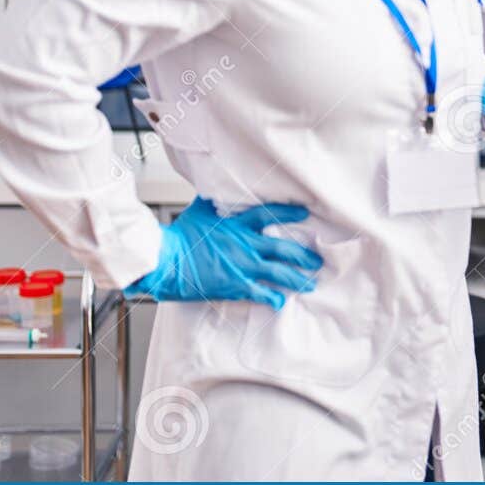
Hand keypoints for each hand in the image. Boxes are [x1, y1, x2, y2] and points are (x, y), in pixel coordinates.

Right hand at [124, 197, 323, 308]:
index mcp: (237, 224)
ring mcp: (242, 266)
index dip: (288, 214)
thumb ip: (214, 199)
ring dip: (297, 279)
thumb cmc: (179, 236)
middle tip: (317, 261)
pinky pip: (260, 293)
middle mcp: (245, 245)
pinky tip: (281, 302)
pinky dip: (273, 298)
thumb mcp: (200, 210)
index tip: (304, 214)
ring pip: (278, 273)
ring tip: (310, 283)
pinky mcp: (234, 285)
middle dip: (304, 256)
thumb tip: (217, 183)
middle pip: (283, 249)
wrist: (166, 260)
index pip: (269, 215)